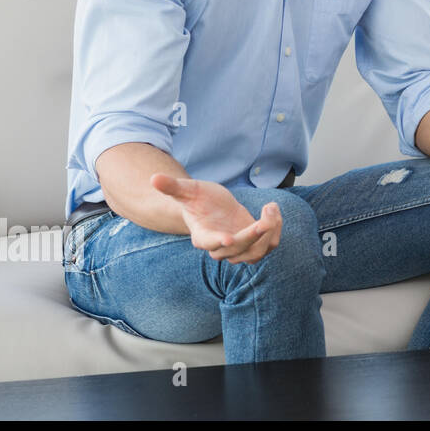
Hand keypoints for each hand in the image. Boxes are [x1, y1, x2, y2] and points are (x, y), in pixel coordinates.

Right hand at [152, 174, 282, 264]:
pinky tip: (273, 211)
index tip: (229, 239)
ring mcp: (239, 249)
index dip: (219, 242)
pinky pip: (269, 245)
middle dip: (255, 235)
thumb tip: (153, 178)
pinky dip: (275, 231)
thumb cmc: (197, 199)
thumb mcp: (186, 190)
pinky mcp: (253, 244)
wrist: (210, 207)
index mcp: (202, 235)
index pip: (209, 243)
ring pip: (257, 253)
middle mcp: (220, 248)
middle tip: (267, 213)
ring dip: (269, 233)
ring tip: (271, 208)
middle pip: (240, 251)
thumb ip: (172, 187)